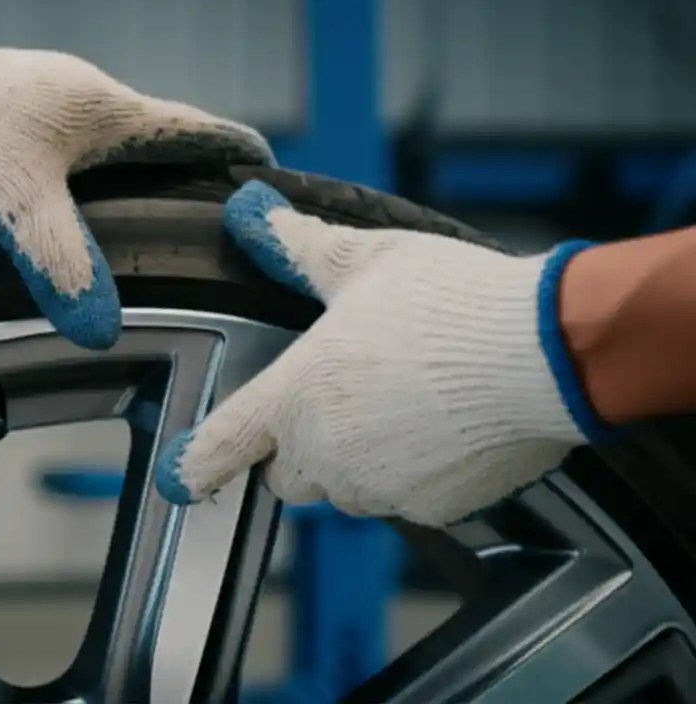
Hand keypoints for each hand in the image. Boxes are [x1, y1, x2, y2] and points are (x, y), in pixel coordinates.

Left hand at [0, 26, 271, 348]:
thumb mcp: (17, 211)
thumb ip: (64, 267)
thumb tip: (100, 326)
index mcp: (103, 112)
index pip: (189, 128)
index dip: (229, 147)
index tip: (262, 161)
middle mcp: (82, 96)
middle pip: (155, 135)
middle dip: (185, 168)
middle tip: (209, 205)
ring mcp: (47, 98)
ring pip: (109, 141)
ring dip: (133, 171)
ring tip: (148, 215)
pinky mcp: (15, 108)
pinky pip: (71, 143)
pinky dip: (89, 174)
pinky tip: (73, 203)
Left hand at [154, 180, 611, 526]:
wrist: (545, 354)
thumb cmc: (452, 302)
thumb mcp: (364, 259)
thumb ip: (296, 245)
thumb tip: (249, 213)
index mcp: (296, 395)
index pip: (222, 445)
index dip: (194, 464)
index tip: (179, 477)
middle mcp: (326, 452)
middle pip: (284, 473)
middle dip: (298, 447)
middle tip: (342, 398)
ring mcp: (378, 487)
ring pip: (345, 488)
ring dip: (358, 460)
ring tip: (405, 402)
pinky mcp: (430, 510)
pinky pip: (403, 501)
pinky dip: (413, 474)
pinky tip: (443, 426)